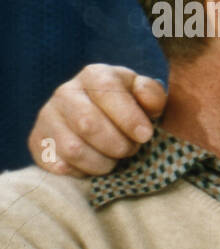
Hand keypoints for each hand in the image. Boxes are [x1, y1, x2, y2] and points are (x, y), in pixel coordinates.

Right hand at [28, 64, 166, 175]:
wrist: (102, 124)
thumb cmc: (130, 111)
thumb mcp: (146, 99)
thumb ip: (152, 96)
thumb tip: (148, 101)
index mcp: (95, 75)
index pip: (107, 90)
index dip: (129, 116)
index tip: (145, 135)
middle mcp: (66, 92)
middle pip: (87, 123)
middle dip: (117, 144)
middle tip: (130, 150)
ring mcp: (48, 116)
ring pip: (73, 149)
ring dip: (102, 163)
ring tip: (113, 159)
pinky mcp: (37, 141)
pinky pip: (59, 166)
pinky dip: (82, 172)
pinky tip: (93, 165)